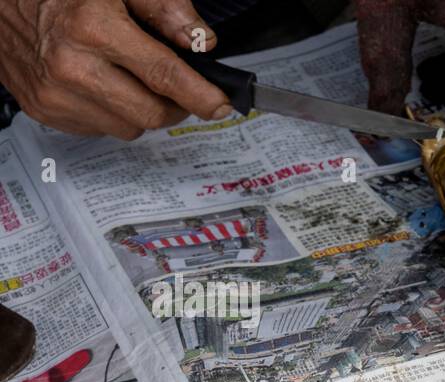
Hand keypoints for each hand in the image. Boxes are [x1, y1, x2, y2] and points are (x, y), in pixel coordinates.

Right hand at [0, 0, 232, 138]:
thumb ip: (165, 8)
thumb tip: (202, 41)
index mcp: (93, 29)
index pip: (166, 76)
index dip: (202, 95)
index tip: (221, 105)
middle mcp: (71, 66)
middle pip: (152, 114)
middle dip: (174, 104)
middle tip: (174, 85)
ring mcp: (55, 94)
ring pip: (129, 128)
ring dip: (140, 109)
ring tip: (127, 75)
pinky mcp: (45, 110)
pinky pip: (100, 129)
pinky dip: (111, 112)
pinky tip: (100, 82)